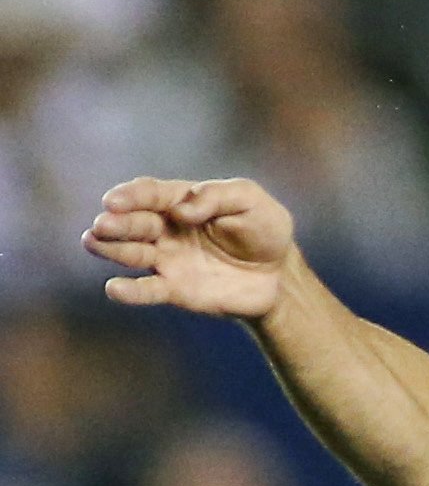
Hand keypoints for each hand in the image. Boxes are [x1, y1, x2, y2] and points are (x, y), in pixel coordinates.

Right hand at [83, 177, 295, 319]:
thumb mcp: (250, 201)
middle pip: (134, 223)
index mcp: (181, 201)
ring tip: (94, 241)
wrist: (279, 272)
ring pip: (132, 253)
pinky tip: (115, 288)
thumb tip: (182, 209)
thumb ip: (218, 197)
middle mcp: (166, 229)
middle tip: (103, 224)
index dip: (130, 195)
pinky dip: (130, 291)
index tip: (114, 200)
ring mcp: (167, 260)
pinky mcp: (175, 289)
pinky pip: (148, 290)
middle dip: (116, 222)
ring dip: (112, 248)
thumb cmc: (263, 228)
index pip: (149, 194)